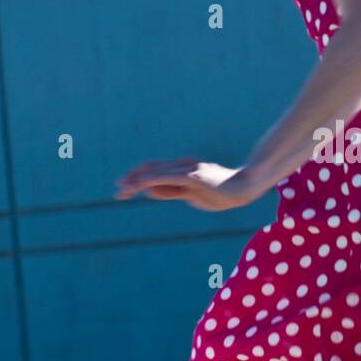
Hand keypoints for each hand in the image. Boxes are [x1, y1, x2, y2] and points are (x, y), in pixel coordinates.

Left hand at [114, 158, 257, 211]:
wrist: (243, 188)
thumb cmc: (219, 193)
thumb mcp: (190, 195)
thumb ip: (170, 192)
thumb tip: (148, 192)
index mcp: (180, 169)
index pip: (153, 169)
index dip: (136, 177)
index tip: (123, 187)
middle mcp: (181, 165)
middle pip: (150, 169)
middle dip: (131, 180)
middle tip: (117, 192)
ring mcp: (188, 170)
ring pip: (156, 173)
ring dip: (137, 182)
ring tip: (122, 192)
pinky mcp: (194, 177)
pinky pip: (169, 178)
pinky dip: (152, 180)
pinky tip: (141, 185)